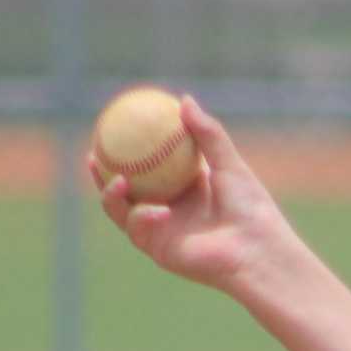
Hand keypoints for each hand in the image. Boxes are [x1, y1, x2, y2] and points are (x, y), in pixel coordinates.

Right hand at [89, 96, 297, 295]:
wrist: (258, 251)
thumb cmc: (251, 209)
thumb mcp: (229, 164)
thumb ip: (208, 133)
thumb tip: (184, 99)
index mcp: (184, 189)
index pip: (149, 166)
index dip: (128, 151)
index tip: (113, 128)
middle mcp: (169, 210)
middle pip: (125, 190)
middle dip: (103, 175)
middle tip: (93, 154)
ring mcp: (161, 231)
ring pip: (122, 212)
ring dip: (112, 196)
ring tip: (120, 180)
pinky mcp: (161, 251)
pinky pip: (140, 231)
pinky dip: (145, 218)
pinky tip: (160, 210)